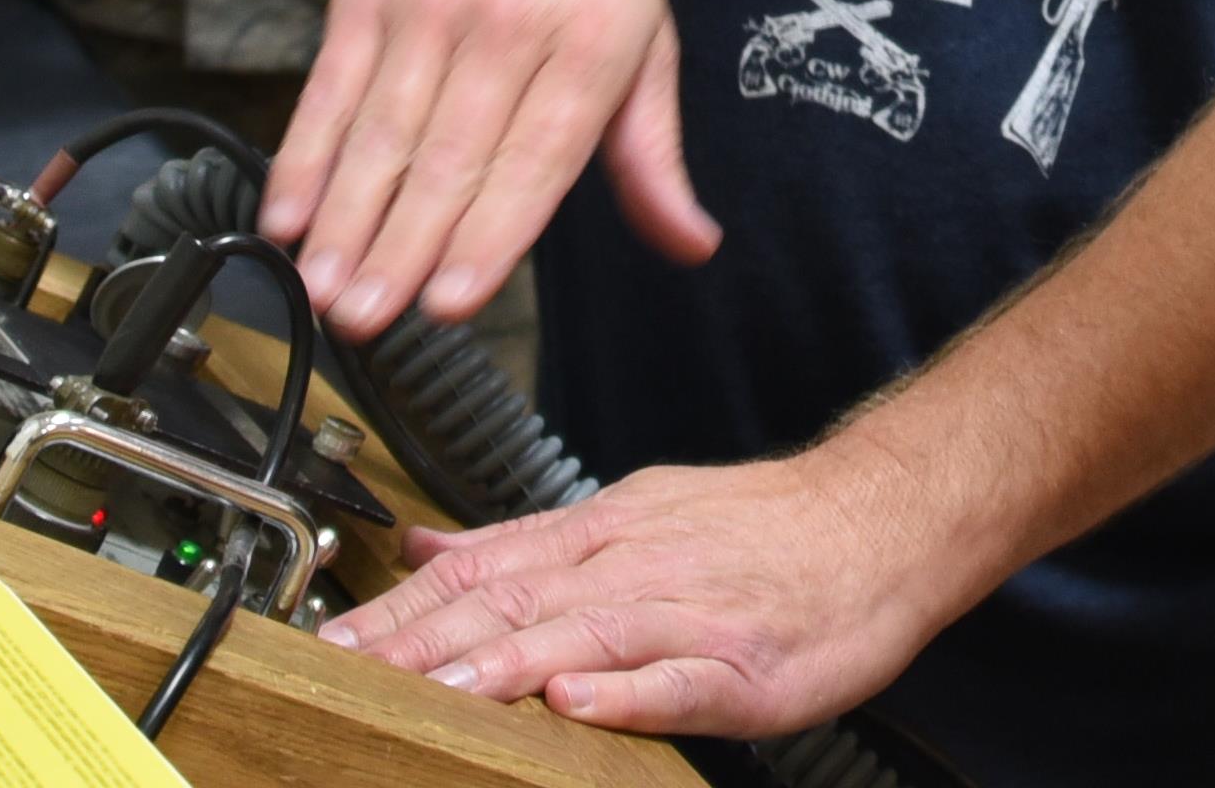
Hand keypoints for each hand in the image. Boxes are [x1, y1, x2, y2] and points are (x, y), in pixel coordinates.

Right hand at [267, 0, 720, 334]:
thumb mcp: (645, 26)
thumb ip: (654, 149)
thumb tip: (690, 242)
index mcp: (592, 41)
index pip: (538, 154)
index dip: (490, 231)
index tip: (453, 302)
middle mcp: (510, 26)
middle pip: (450, 154)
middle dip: (404, 248)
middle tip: (370, 322)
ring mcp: (429, 10)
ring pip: (384, 133)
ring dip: (348, 221)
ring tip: (323, 290)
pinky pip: (331, 90)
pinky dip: (305, 158)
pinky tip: (285, 215)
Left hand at [320, 448, 958, 736]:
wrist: (884, 519)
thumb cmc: (760, 528)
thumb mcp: (634, 511)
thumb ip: (526, 539)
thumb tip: (424, 545)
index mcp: (603, 532)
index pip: (483, 565)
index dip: (402, 605)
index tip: (330, 640)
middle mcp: (637, 564)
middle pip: (515, 598)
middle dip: (425, 640)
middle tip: (350, 671)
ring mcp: (693, 611)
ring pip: (586, 633)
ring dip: (507, 663)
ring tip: (442, 689)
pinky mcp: (748, 660)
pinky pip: (679, 677)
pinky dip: (627, 690)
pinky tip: (580, 702)